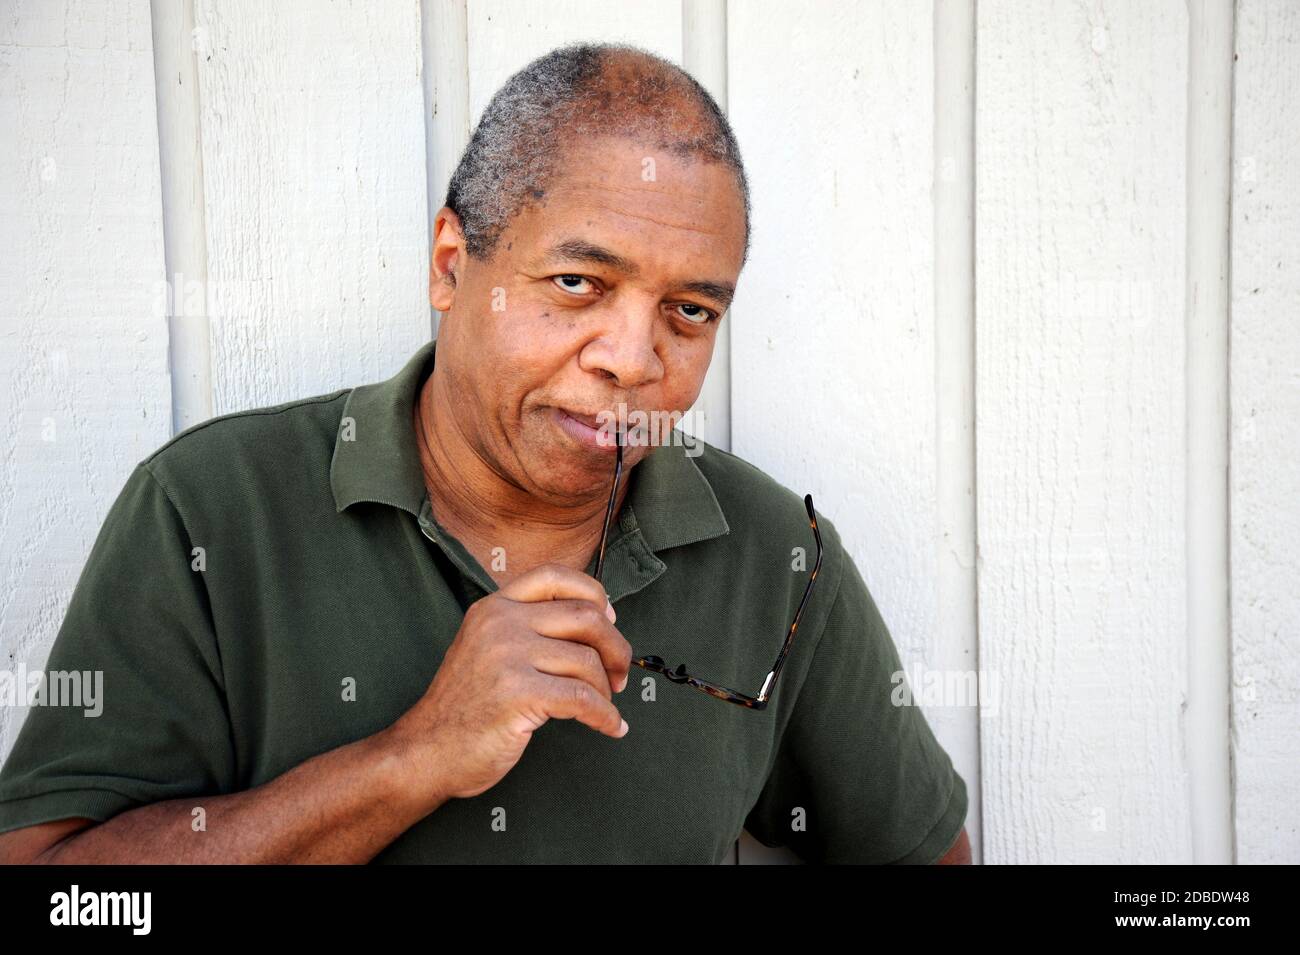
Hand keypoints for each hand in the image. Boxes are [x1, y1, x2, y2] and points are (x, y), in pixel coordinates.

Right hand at [385, 563, 631, 803]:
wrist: (427, 750)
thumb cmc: (467, 705)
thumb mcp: (489, 647)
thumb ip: (530, 627)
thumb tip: (602, 618)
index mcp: (494, 606)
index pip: (556, 575)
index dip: (594, 594)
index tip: (610, 621)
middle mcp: (500, 623)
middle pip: (586, 617)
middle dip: (615, 647)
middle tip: (619, 674)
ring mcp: (507, 656)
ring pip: (587, 661)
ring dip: (607, 689)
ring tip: (605, 706)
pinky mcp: (518, 693)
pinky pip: (583, 699)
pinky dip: (606, 715)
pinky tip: (610, 726)